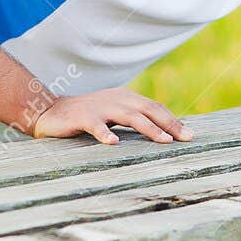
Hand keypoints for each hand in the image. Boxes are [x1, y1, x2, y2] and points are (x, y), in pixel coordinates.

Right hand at [29, 88, 191, 145]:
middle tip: (185, 139)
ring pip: (129, 116)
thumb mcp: (113, 113)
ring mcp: (100, 108)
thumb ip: (134, 118)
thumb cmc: (87, 117)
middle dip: (169, 124)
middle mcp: (116, 99)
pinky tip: (113, 143)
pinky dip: (105, 133)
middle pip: (148, 110)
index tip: (190, 135)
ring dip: (149, 128)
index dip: (173, 120)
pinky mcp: (83, 117)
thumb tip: (164, 132)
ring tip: (164, 140)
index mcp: (125, 98)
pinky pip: (96, 126)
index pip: (155, 107)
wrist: (50, 112)